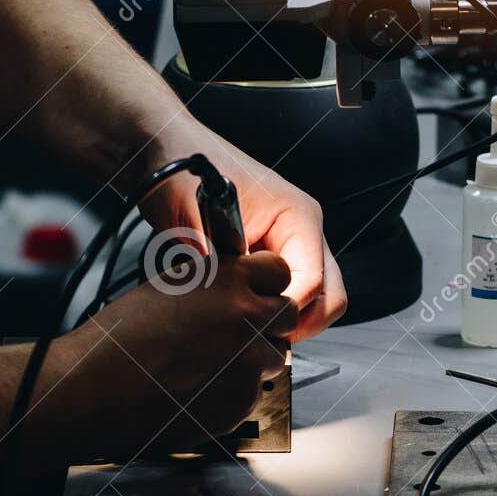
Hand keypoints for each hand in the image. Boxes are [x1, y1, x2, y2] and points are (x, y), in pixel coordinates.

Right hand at [49, 253, 296, 453]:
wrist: (98, 388)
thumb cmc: (122, 337)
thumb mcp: (172, 285)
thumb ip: (217, 282)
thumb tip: (242, 282)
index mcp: (227, 280)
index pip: (279, 270)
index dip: (266, 283)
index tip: (256, 292)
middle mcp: (246, 316)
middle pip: (286, 314)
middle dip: (268, 320)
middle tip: (239, 330)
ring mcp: (249, 361)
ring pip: (275, 354)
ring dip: (254, 357)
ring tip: (211, 361)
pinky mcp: (243, 399)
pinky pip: (255, 389)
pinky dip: (236, 388)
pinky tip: (202, 385)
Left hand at [138, 125, 345, 341]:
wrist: (165, 158)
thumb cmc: (181, 175)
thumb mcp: (192, 221)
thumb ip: (215, 268)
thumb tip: (227, 311)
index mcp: (298, 216)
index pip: (313, 280)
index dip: (285, 311)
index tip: (253, 326)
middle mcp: (306, 234)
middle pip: (330, 296)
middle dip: (299, 323)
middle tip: (259, 338)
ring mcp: (296, 249)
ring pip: (318, 302)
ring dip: (288, 321)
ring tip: (249, 329)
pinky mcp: (279, 261)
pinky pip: (294, 298)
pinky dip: (275, 314)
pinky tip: (243, 316)